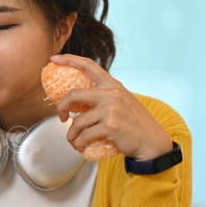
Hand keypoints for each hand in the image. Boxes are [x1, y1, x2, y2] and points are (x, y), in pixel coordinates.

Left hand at [50, 54, 172, 159]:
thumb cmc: (134, 124)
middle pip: (74, 95)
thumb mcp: (122, 102)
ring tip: (74, 141)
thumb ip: (104, 97)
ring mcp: (111, 109)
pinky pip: (84, 136)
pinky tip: (81, 147)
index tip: (54, 58)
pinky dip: (79, 144)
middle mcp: (112, 94)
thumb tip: (78, 102)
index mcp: (113, 85)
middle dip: (60, 107)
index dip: (69, 60)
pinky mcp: (110, 125)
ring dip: (71, 135)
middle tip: (60, 117)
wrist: (151, 143)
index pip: (89, 66)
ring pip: (77, 122)